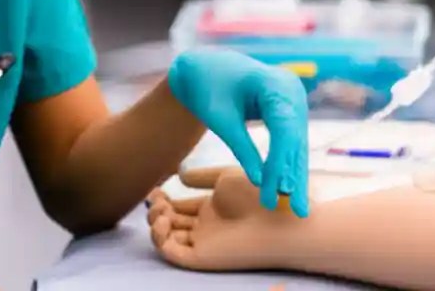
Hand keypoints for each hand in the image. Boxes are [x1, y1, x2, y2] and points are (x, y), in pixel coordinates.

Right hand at [148, 166, 303, 270]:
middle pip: (170, 222)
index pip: (179, 207)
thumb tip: (180, 176)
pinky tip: (164, 220)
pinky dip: (160, 238)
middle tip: (157, 197)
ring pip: (166, 238)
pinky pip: (171, 253)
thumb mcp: (227, 176)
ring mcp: (202, 242)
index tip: (156, 187)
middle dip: (156, 209)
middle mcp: (206, 227)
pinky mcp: (201, 257)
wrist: (279, 218)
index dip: (163, 198)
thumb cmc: (261, 194)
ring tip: (161, 208)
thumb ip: (203, 176)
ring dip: (155, 222)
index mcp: (213, 208)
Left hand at [167, 50, 309, 216]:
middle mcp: (291, 90)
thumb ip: (241, 147)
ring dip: (295, 175)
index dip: (283, 162)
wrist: (204, 68)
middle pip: (296, 139)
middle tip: (297, 210)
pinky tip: (291, 190)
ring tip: (298, 208)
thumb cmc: (207, 88)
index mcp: (275, 83)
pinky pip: (291, 142)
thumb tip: (259, 181)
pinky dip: (288, 165)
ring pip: (297, 144)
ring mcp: (294, 100)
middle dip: (294, 175)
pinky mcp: (290, 112)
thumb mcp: (220, 118)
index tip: (279, 191)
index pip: (284, 128)